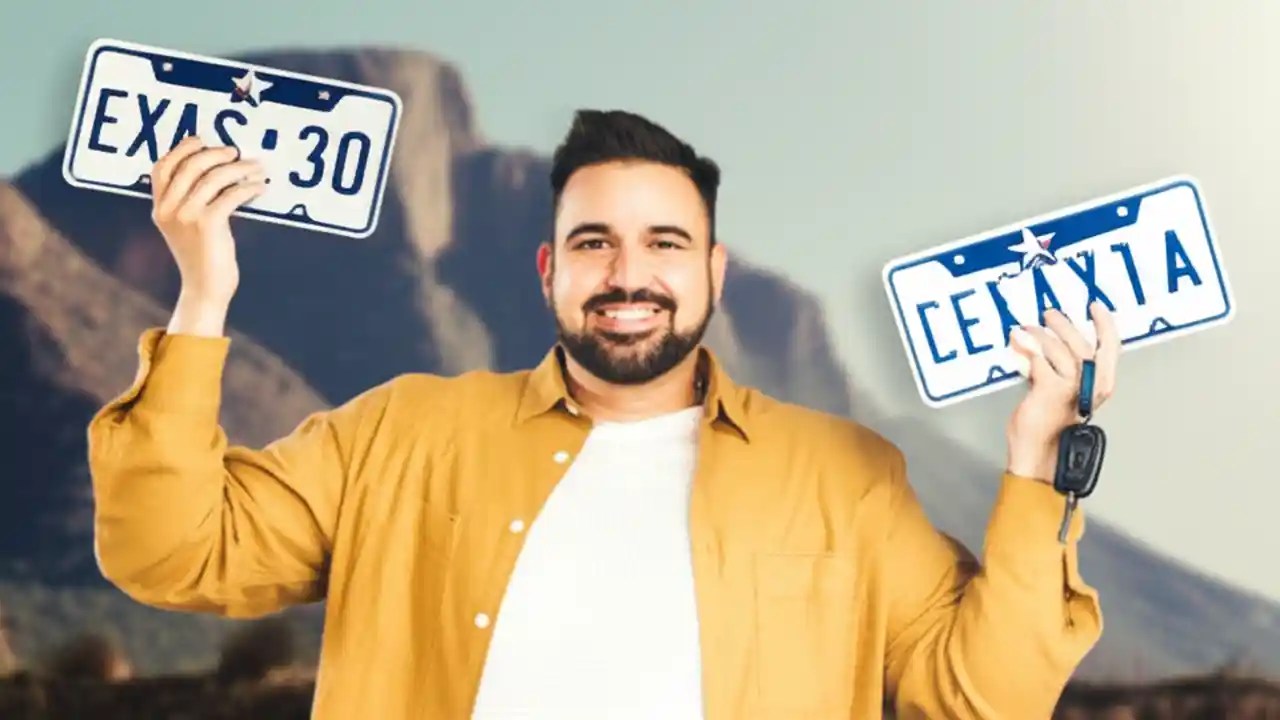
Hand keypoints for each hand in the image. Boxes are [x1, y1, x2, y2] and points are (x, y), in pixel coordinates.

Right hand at [150, 136, 266, 307]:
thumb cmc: (202, 256)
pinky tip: (259, 188)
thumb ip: (189, 200)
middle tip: (236, 153)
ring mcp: (186, 216)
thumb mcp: (186, 226)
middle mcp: (168, 209)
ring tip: (256, 169)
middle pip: (190, 166)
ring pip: (213, 177)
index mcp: (159, 208)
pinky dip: (248, 187)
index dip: (182, 149)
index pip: (162, 167)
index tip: (203, 140)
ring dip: (239, 169)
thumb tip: (215, 169)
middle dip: (215, 154)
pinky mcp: (208, 225)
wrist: (205, 289)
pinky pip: (230, 194)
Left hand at [1004, 303, 1119, 481]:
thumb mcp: (1060, 394)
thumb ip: (1058, 372)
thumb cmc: (1048, 430)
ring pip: (1060, 349)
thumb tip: (1044, 347)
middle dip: (1065, 325)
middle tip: (1049, 314)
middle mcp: (1090, 387)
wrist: (1039, 455)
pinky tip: (1017, 342)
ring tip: (1026, 328)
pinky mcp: (1050, 390)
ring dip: (1042, 334)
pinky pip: (1039, 359)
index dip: (1105, 325)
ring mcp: (1071, 388)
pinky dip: (1027, 348)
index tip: (1095, 306)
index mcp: (1098, 387)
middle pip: (1084, 344)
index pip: (1110, 349)